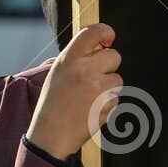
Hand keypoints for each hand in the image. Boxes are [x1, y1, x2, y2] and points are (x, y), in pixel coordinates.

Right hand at [26, 24, 121, 160]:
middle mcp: (85, 71)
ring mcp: (98, 89)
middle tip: (94, 76)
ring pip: (117, 79)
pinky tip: (90, 110)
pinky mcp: (107, 106)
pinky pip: (116, 98)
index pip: (94, 32)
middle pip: (114, 56)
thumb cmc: (53, 102)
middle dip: (109, 65)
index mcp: (69, 59)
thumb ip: (77, 57)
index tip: (108, 38)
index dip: (106, 31)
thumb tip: (102, 46)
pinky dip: (107, 104)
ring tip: (87, 98)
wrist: (50, 134)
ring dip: (108, 87)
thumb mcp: (57, 73)